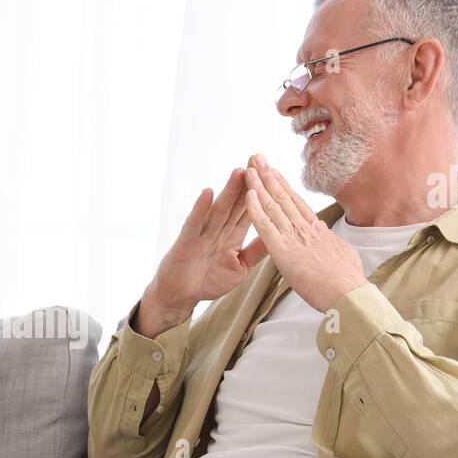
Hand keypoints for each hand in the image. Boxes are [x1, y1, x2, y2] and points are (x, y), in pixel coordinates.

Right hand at [134, 159, 267, 336]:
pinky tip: (207, 193)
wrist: (180, 295)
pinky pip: (194, 224)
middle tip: (259, 162)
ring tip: (239, 172)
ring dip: (228, 191)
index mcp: (233, 235)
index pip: (250, 211)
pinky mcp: (186, 242)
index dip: (261, 194)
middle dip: (247, 184)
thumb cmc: (208, 281)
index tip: (273, 175)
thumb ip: (256, 251)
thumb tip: (278, 236)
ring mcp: (202, 234)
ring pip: (219, 210)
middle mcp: (218, 230)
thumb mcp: (240, 267)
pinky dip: (200, 209)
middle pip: (236, 204)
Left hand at [243, 154, 365, 311]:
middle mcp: (305, 228)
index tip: (274, 173)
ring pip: (273, 206)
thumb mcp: (343, 255)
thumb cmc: (348, 281)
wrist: (349, 293)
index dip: (283, 186)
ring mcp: (294, 237)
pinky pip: (265, 226)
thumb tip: (327, 235)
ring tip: (249, 168)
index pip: (296, 203)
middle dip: (269, 177)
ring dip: (259, 186)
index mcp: (318, 231)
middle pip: (283, 197)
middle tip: (258, 159)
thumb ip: (331, 243)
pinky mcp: (283, 250)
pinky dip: (256, 209)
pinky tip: (248, 195)